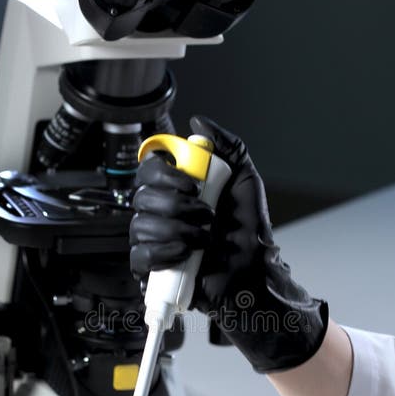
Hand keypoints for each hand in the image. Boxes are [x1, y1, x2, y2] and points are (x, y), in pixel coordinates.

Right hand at [129, 115, 327, 372]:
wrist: (254, 272)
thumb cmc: (250, 232)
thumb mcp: (245, 180)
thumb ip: (228, 147)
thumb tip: (199, 122)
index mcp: (177, 190)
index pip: (149, 170)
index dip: (164, 173)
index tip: (192, 182)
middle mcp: (162, 213)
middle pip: (141, 196)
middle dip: (175, 204)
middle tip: (205, 214)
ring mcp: (155, 241)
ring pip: (140, 225)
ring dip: (177, 229)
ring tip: (203, 238)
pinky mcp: (153, 269)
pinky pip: (140, 256)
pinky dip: (163, 251)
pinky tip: (185, 253)